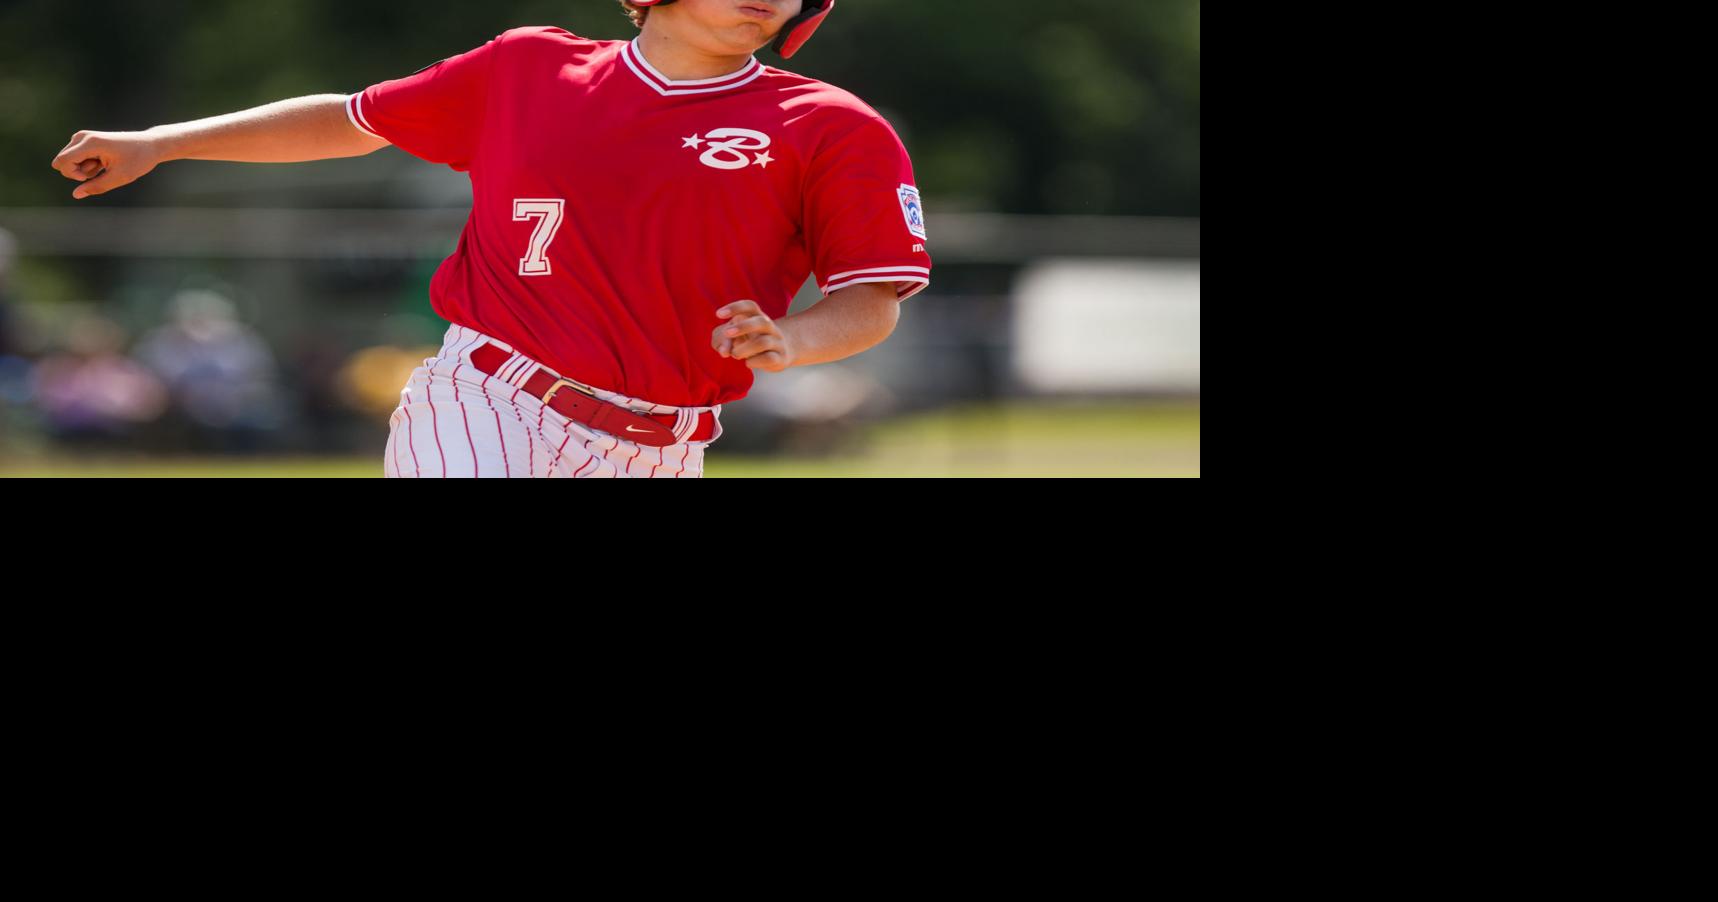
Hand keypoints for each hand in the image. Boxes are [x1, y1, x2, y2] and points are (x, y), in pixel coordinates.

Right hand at [50, 130, 164, 199]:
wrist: (149, 144)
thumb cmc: (137, 160)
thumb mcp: (120, 177)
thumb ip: (97, 186)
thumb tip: (75, 195)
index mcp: (89, 142)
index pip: (62, 160)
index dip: (71, 174)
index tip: (89, 178)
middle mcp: (82, 136)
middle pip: (62, 161)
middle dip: (78, 172)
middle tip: (100, 170)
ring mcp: (82, 137)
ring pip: (70, 161)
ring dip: (86, 169)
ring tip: (106, 164)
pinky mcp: (85, 141)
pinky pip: (77, 159)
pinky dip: (89, 165)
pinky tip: (104, 161)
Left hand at [713, 300, 795, 372]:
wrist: (782, 352)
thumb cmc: (752, 342)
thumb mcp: (736, 337)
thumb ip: (723, 340)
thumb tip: (723, 351)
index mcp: (758, 317)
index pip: (750, 306)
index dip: (735, 308)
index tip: (718, 314)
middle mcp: (770, 327)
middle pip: (761, 321)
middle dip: (742, 327)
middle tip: (726, 333)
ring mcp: (777, 342)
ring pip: (763, 342)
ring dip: (744, 349)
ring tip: (735, 354)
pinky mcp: (781, 358)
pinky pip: (769, 358)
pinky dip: (754, 362)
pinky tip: (748, 363)